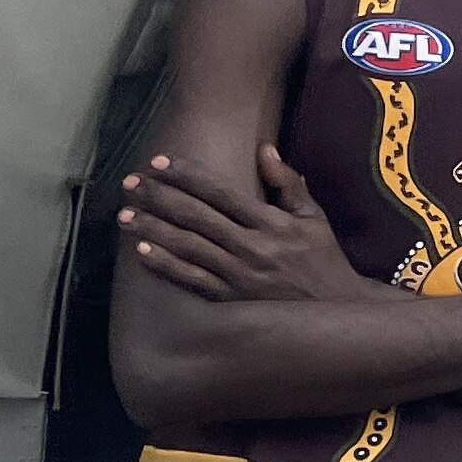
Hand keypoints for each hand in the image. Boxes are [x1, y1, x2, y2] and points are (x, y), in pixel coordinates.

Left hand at [120, 145, 371, 304]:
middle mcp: (254, 247)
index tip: (158, 161)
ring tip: (124, 214)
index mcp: (274, 223)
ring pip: (187, 246)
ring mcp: (241, 276)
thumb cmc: (324, 260)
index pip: (221, 192)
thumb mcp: (314, 218)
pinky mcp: (232, 300)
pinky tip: (141, 251)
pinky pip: (191, 280)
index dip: (187, 175)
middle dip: (159, 196)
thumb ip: (289, 183)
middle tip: (130, 183)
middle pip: (196, 216)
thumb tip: (264, 149)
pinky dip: (164, 265)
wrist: (336, 311)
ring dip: (152, 228)